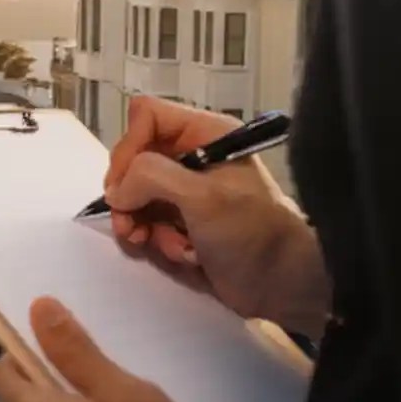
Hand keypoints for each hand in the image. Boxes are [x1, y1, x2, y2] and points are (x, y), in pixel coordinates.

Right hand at [103, 96, 330, 339]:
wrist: (284, 284)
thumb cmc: (252, 232)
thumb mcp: (204, 197)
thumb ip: (152, 178)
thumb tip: (116, 191)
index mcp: (205, 135)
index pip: (146, 117)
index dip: (129, 147)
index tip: (124, 185)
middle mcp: (192, 157)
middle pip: (134, 159)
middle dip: (128, 195)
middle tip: (130, 224)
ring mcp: (186, 192)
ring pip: (136, 196)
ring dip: (140, 224)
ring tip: (156, 244)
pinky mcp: (183, 223)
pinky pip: (149, 223)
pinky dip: (156, 241)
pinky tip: (180, 255)